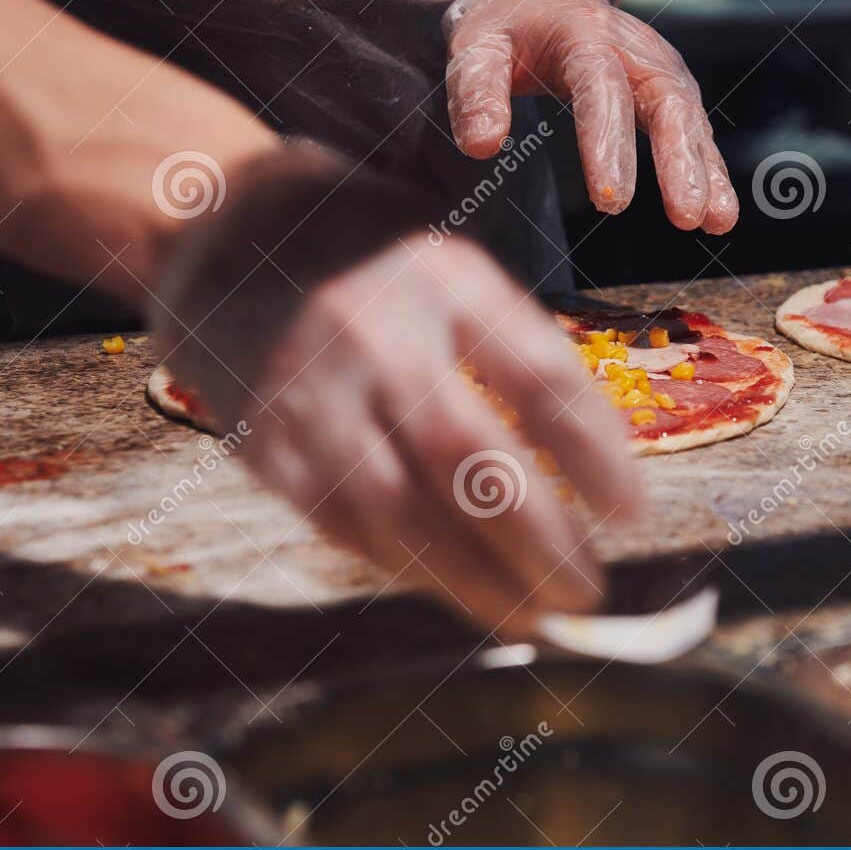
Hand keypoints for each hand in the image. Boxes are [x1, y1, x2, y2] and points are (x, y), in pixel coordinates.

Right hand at [152, 144, 644, 633]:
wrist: (216, 232)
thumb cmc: (368, 257)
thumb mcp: (451, 266)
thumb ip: (510, 350)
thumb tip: (593, 475)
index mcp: (444, 277)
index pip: (539, 376)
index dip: (596, 455)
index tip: (633, 515)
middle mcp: (375, 331)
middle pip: (470, 456)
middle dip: (538, 539)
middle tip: (588, 592)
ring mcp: (312, 391)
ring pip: (402, 511)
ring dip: (474, 581)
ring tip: (533, 617)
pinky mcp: (266, 443)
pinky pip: (346, 526)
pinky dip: (409, 567)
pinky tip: (456, 589)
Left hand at [444, 0, 737, 233]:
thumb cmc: (507, 23)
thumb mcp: (475, 44)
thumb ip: (475, 92)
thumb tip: (481, 147)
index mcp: (582, 32)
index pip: (600, 87)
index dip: (608, 143)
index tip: (610, 202)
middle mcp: (634, 48)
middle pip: (665, 102)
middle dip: (678, 161)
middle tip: (685, 215)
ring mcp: (659, 68)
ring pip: (691, 118)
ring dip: (706, 171)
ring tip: (717, 221)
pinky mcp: (670, 89)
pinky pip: (695, 130)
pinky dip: (710, 170)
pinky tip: (719, 214)